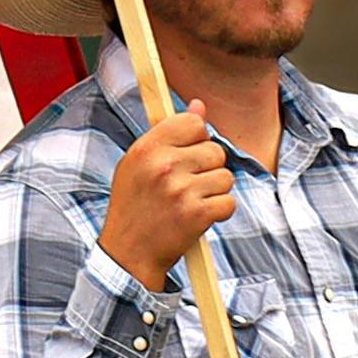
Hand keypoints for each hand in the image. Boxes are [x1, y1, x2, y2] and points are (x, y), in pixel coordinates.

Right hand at [101, 105, 236, 290]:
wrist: (129, 252)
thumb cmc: (135, 205)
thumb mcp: (139, 163)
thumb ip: (169, 133)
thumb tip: (200, 105)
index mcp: (147, 148)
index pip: (193, 122)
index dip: (197, 138)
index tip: (188, 154)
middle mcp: (164, 165)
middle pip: (215, 150)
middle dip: (208, 168)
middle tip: (188, 185)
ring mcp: (182, 191)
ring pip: (225, 176)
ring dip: (215, 191)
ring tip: (191, 201)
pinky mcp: (197, 215)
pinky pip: (229, 202)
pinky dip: (219, 212)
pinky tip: (199, 217)